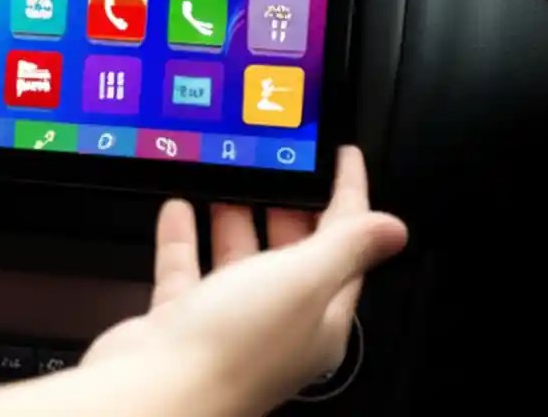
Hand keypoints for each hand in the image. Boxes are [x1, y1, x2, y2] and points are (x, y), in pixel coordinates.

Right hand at [83, 147, 406, 414]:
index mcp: (319, 318)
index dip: (348, 196)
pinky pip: (186, 271)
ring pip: (237, 261)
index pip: (347, 248)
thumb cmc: (233, 348)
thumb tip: (393, 229)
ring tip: (230, 179)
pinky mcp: (181, 321)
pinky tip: (178, 208)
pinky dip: (183, 238)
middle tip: (280, 164)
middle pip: (292, 253)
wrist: (155, 391)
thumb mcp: (304, 280)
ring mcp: (226, 323)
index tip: (343, 156)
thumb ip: (346, 247)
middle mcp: (276, 324)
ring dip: (235, 218)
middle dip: (289, 206)